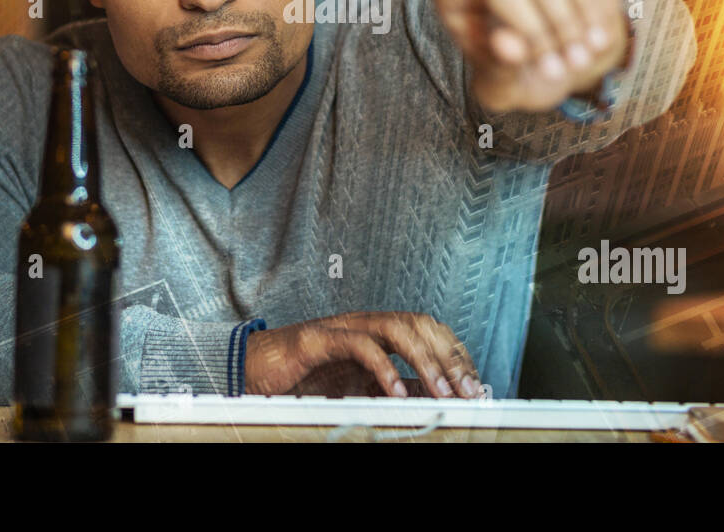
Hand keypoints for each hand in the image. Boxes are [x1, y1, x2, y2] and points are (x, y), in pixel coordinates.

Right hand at [243, 311, 480, 398]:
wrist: (248, 371)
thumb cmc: (300, 378)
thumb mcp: (356, 388)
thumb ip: (390, 388)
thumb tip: (429, 400)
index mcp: (376, 334)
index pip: (429, 331)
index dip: (456, 354)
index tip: (475, 385)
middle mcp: (364, 324)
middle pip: (421, 324)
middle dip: (450, 356)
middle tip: (468, 391)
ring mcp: (342, 328)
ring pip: (397, 328)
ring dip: (425, 360)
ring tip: (442, 391)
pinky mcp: (318, 339)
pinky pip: (358, 345)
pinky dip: (383, 368)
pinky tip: (396, 392)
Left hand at [430, 0, 628, 112]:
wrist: (565, 62)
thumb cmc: (521, 76)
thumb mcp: (505, 88)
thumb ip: (500, 70)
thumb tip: (507, 45)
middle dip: (532, 30)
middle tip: (556, 69)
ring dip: (566, 22)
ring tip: (578, 61)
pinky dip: (591, 9)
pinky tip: (597, 39)